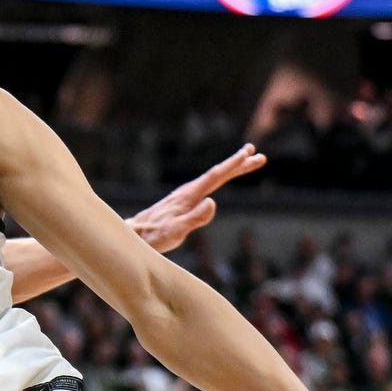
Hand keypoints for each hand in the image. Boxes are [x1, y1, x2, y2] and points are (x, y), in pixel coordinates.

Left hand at [127, 145, 264, 253]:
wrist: (132, 236)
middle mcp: (187, 191)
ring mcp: (183, 196)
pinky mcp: (180, 202)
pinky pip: (205, 186)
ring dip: (230, 170)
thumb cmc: (153, 237)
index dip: (233, 165)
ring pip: (212, 179)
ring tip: (246, 162)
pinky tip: (219, 182)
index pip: (215, 176)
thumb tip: (213, 202)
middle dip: (238, 165)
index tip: (249, 154)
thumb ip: (194, 218)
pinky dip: (218, 180)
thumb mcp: (176, 232)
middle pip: (217, 174)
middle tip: (259, 156)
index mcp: (188, 196)